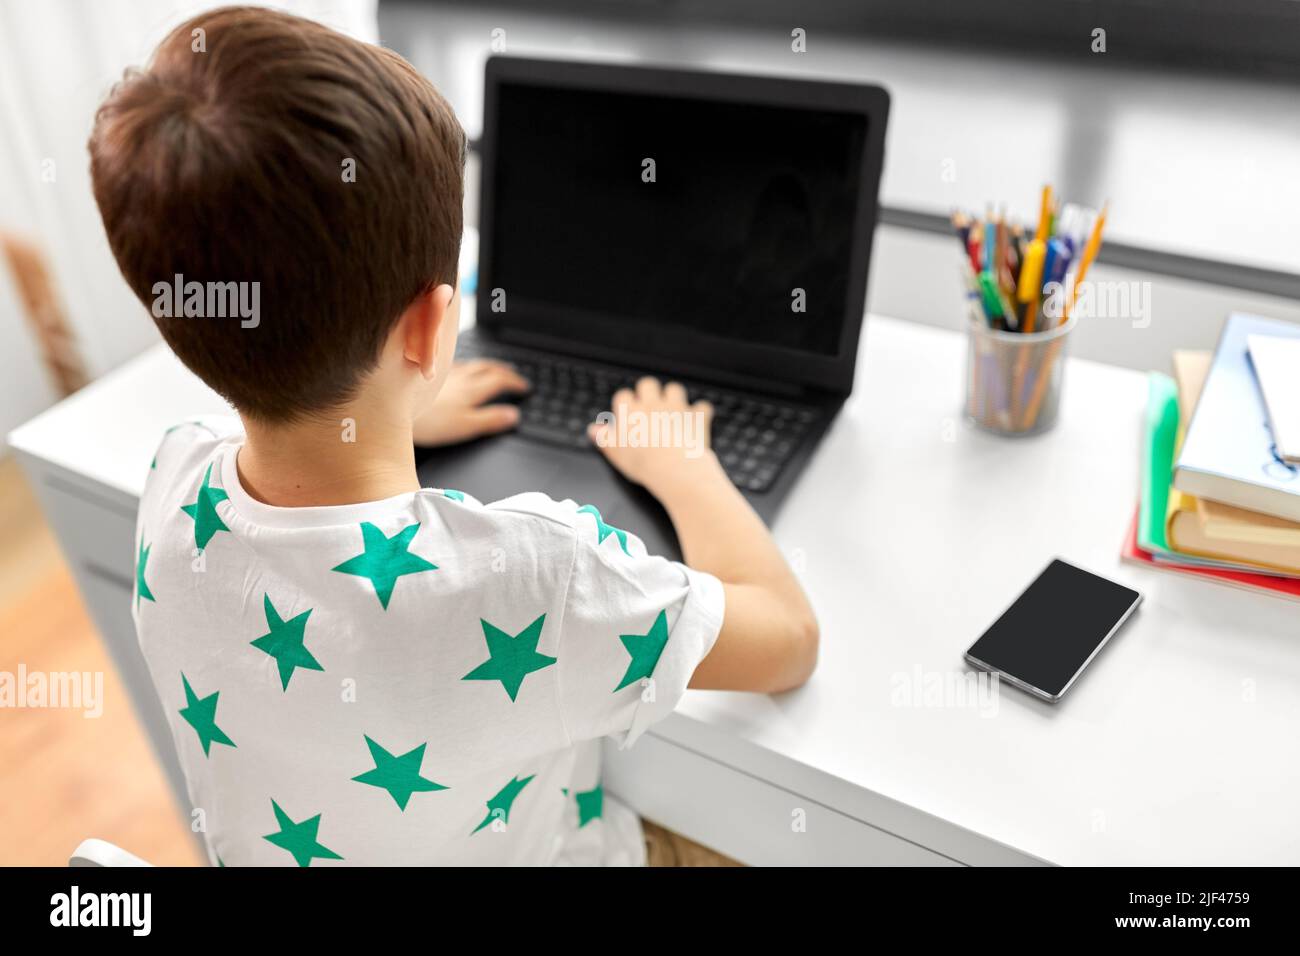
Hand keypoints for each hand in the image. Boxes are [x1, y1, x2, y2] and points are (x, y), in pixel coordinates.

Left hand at [413, 359, 528, 446]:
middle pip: (487, 368)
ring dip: (486, 364)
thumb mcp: (464, 425)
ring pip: (470, 364)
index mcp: (471, 389)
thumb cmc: (426, 421)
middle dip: (504, 370)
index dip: (515, 383)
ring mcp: (442, 374)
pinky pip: (450, 365)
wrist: (392, 407)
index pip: (500, 381)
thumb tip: (514, 415)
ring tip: (492, 367)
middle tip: (513, 374)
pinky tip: (456, 368)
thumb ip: (490, 420)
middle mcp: (459, 377)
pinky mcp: (426, 374)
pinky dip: (461, 365)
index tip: (524, 387)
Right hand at [588, 376, 721, 492]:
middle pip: (648, 384)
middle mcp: (653, 405)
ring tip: (671, 409)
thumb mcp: (616, 454)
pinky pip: (702, 407)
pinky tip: (696, 420)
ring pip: (674, 389)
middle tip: (648, 406)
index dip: (624, 404)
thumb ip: (604, 438)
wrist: (675, 468)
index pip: (623, 396)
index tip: (626, 414)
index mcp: (631, 412)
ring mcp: (676, 408)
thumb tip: (594, 430)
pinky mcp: (696, 417)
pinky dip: (700, 412)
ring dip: (673, 396)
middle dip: (648, 392)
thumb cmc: (643, 463)